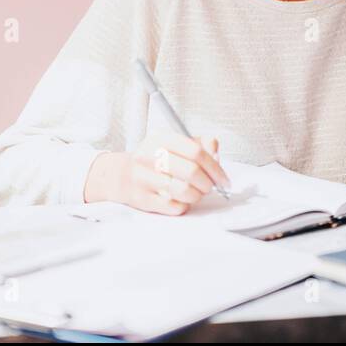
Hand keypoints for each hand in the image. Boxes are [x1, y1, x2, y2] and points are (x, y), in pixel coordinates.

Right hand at [88, 133, 231, 214]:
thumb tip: (216, 155)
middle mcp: (149, 156)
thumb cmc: (155, 160)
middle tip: (210, 187)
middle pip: (192, 172)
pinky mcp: (142, 199)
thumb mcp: (174, 144)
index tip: (223, 178)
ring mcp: (144, 178)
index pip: (195, 151)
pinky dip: (184, 205)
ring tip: (195, 193)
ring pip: (184, 191)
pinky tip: (181, 200)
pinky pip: (174, 207)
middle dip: (208, 183)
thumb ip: (200, 144)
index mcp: (160, 138)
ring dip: (197, 196)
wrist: (121, 175)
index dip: (214, 167)